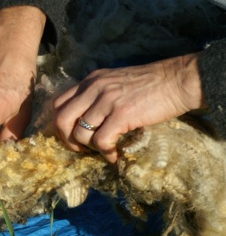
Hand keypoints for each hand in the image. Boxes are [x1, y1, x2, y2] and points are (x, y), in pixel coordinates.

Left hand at [53, 53, 204, 162]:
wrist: (177, 80)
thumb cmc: (150, 84)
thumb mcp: (115, 82)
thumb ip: (97, 95)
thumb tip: (84, 118)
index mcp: (90, 81)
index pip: (58, 103)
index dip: (59, 124)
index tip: (70, 136)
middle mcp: (94, 88)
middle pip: (61, 119)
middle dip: (66, 139)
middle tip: (80, 149)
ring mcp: (107, 101)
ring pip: (80, 133)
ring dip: (89, 148)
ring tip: (103, 150)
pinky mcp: (122, 114)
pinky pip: (102, 141)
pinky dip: (106, 153)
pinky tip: (115, 155)